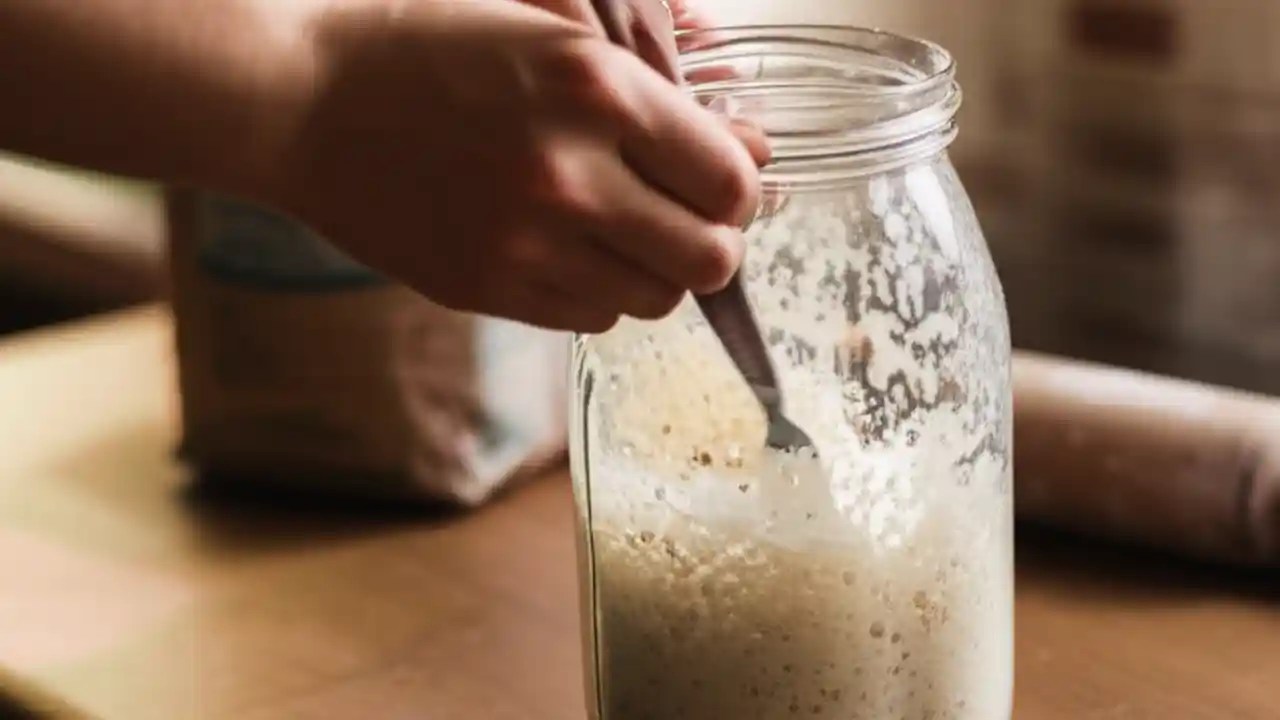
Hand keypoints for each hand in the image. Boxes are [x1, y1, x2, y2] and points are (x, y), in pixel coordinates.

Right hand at [263, 0, 761, 332]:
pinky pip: (592, 320)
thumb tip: (746, 145)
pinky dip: (597, 293)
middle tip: (683, 220)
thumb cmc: (427, 49)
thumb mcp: (549, 32)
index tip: (721, 183)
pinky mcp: (488, 290)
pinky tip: (567, 252)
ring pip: (655, 300)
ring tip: (618, 234)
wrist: (302, 102)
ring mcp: (526, 243)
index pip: (732, 181)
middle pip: (709, 258)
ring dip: (653, 271)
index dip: (740, 188)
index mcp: (597, 88)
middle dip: (711, 242)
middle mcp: (571, 174)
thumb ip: (656, 92)